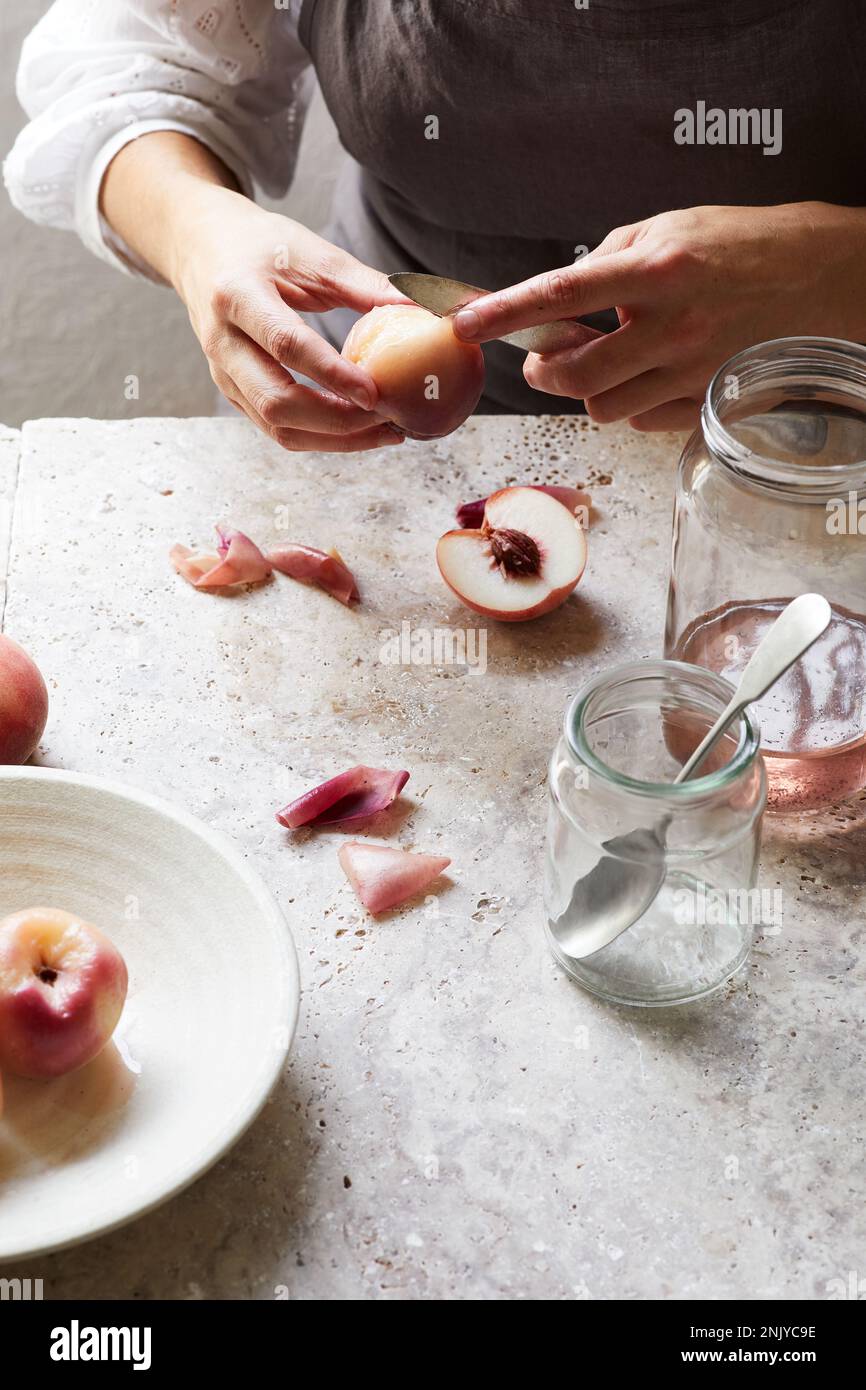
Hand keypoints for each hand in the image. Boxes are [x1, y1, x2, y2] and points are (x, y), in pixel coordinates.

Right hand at [172, 186, 408, 450]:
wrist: (201, 248)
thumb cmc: (260, 246)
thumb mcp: (310, 252)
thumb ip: (364, 283)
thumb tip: (423, 306)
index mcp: (237, 296)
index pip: (286, 345)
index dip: (333, 374)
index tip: (376, 393)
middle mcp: (222, 342)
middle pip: (277, 402)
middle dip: (337, 420)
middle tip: (389, 418)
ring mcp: (223, 374)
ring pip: (277, 427)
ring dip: (334, 439)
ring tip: (384, 431)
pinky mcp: (233, 392)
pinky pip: (277, 430)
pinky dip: (321, 437)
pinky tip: (359, 429)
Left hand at [453, 203, 865, 430]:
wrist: (827, 277)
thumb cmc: (745, 244)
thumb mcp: (673, 226)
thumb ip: (612, 259)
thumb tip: (562, 297)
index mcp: (658, 269)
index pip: (562, 293)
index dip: (506, 313)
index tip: (464, 324)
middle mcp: (673, 324)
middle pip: (575, 376)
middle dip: (543, 372)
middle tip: (540, 357)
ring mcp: (692, 370)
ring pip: (604, 407)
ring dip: (586, 389)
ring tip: (602, 359)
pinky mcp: (707, 402)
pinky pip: (642, 421)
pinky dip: (629, 402)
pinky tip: (645, 374)